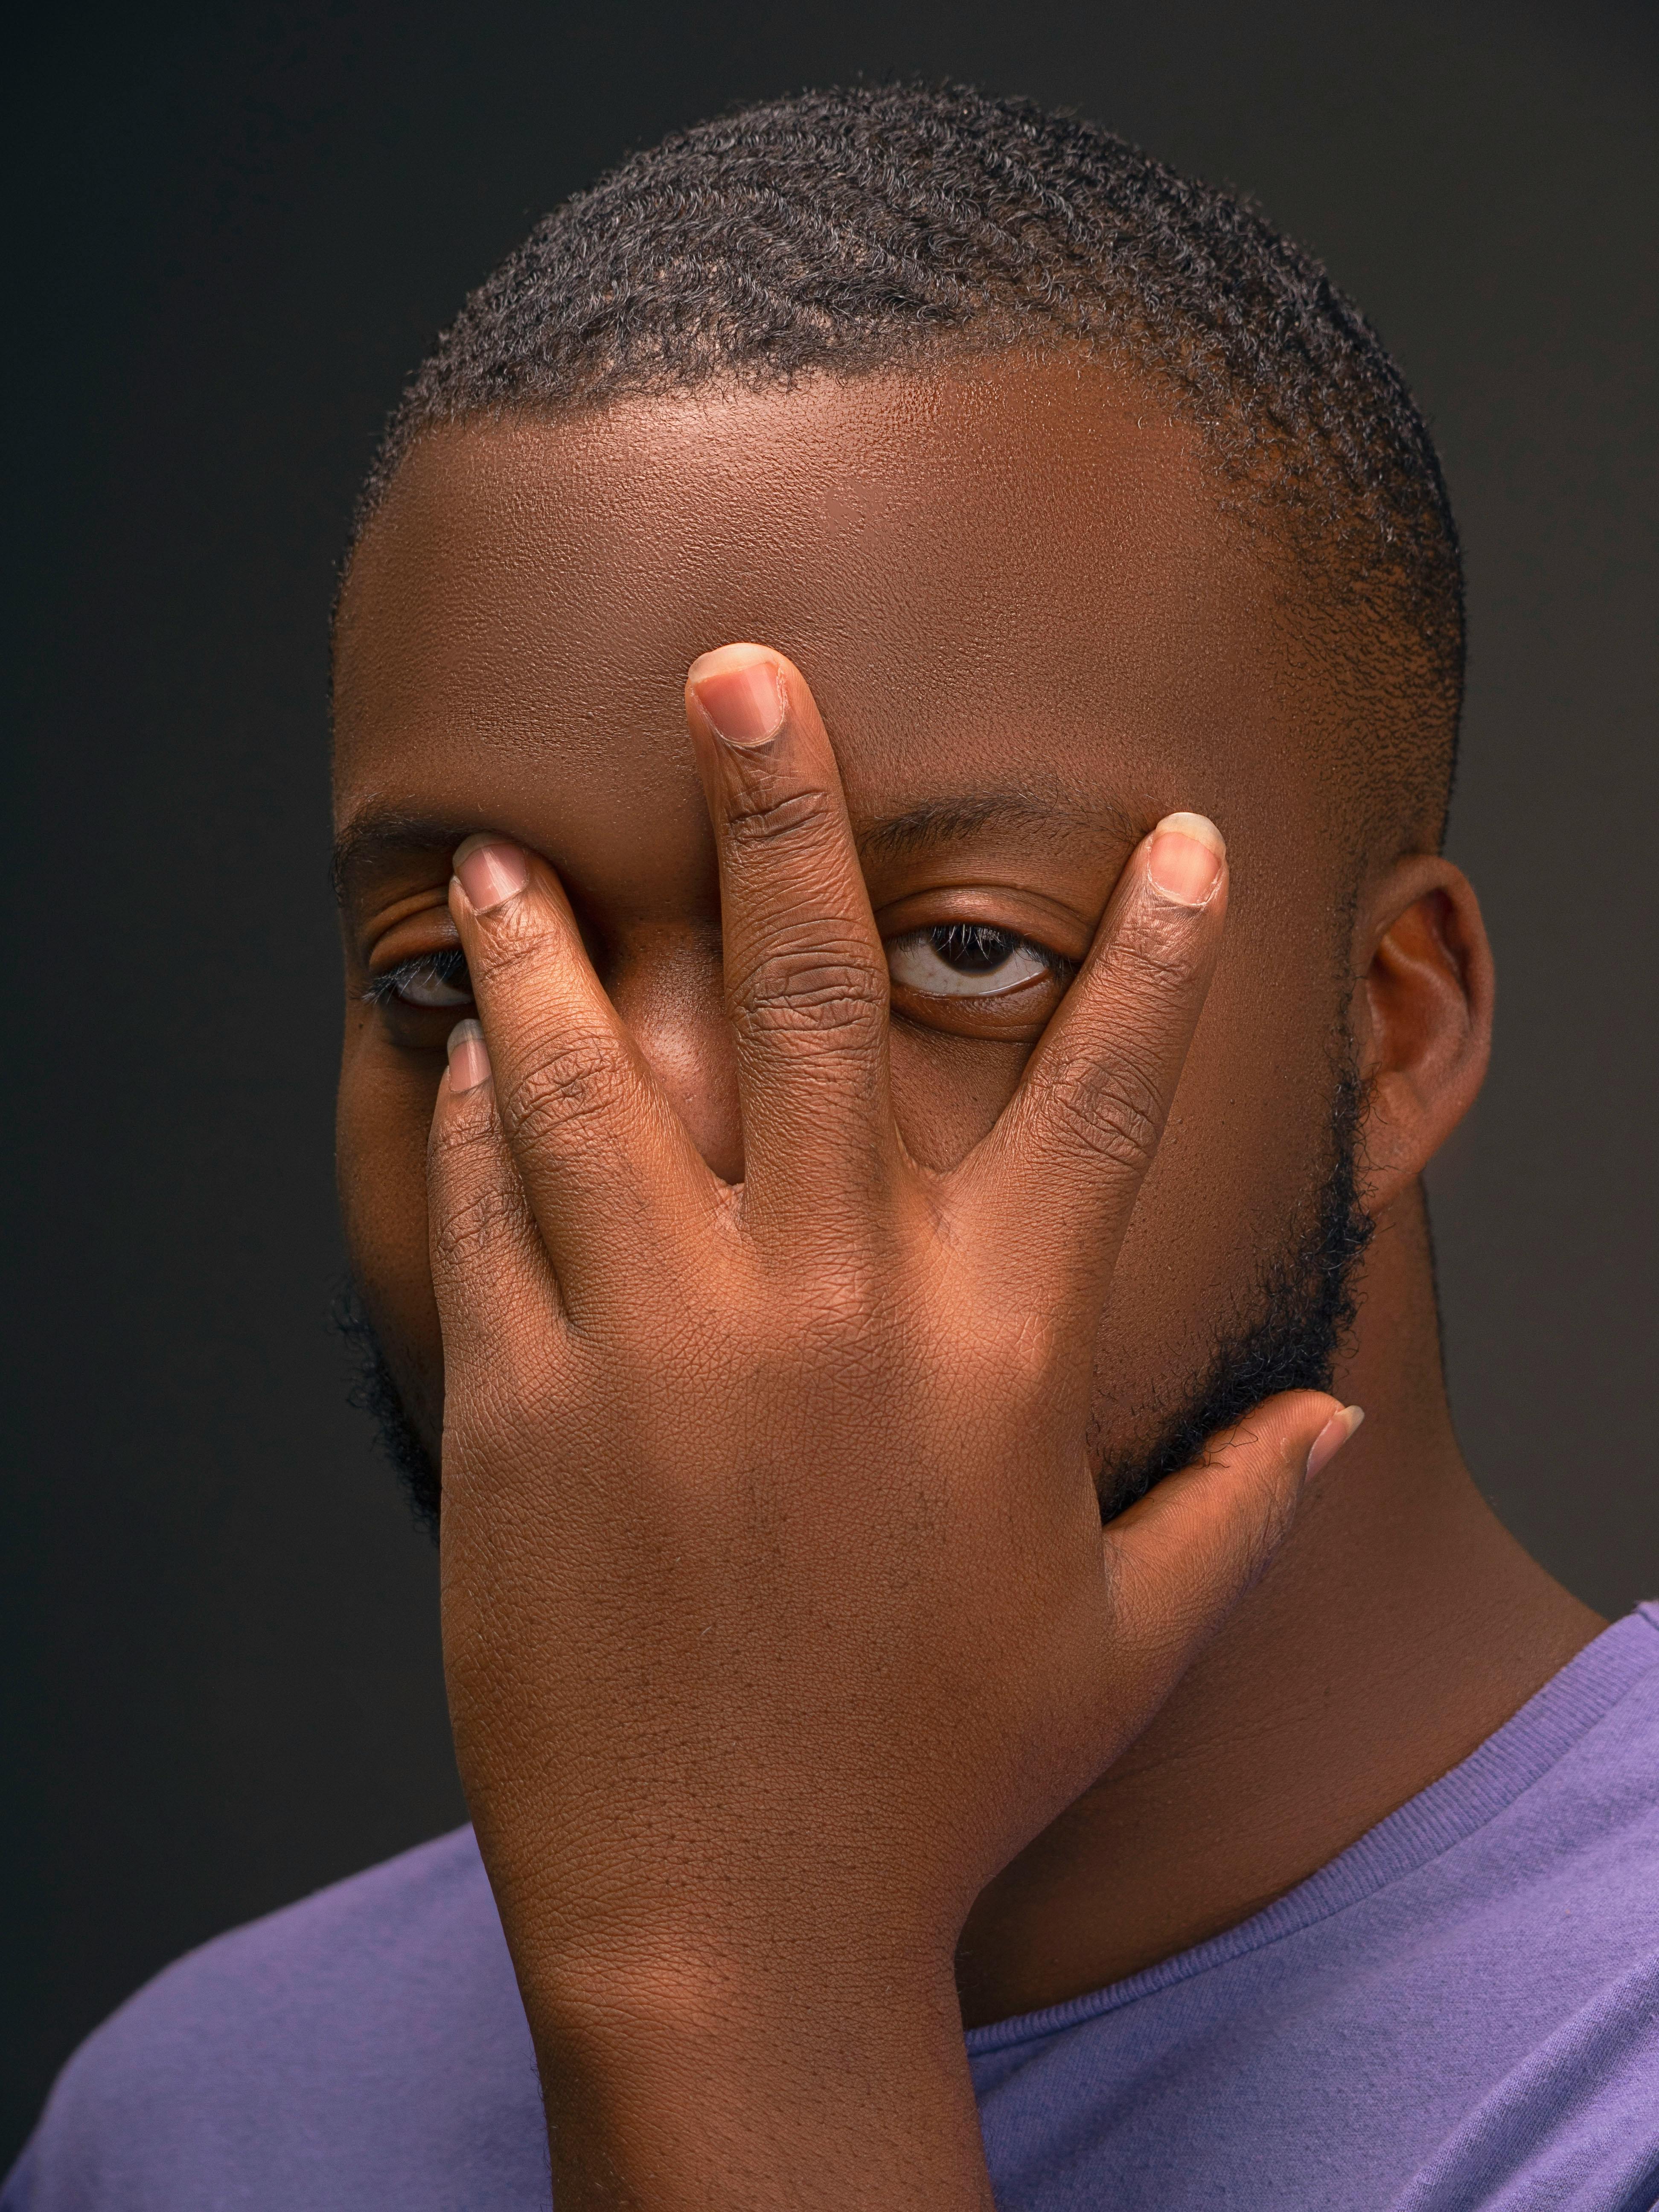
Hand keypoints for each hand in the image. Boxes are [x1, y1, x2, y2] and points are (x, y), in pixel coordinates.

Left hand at [427, 644, 1357, 2208]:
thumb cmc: (939, 1780)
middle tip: (740, 676)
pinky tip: (454, 1048)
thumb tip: (1326, 1417)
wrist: (733, 1922)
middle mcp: (827, 1311)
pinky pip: (490, 1219)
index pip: (1101, 1098)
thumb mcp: (1119, 1644)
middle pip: (816, 1003)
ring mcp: (661, 1348)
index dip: (1154, 955)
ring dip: (551, 947)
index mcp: (992, 1352)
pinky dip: (471, 1119)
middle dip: (786, 817)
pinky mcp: (523, 1410)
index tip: (1171, 835)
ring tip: (501, 848)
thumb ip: (1236, 1510)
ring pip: (595, 1081)